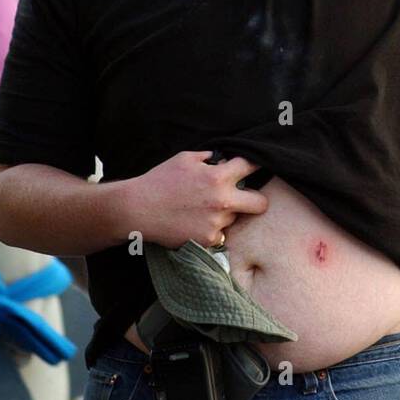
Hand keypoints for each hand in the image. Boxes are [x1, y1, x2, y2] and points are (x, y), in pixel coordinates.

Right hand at [121, 150, 267, 249]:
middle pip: (260, 204)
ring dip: (225, 214)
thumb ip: (209, 158)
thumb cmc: (160, 180)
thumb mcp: (185, 159)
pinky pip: (219, 234)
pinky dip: (211, 230)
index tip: (260, 167)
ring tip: (202, 210)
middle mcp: (223, 201)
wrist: (138, 209)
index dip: (257, 165)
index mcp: (218, 178)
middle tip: (245, 198)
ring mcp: (216, 223)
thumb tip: (223, 160)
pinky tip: (195, 222)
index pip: (251, 167)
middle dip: (256, 200)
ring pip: (234, 219)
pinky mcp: (207, 240)